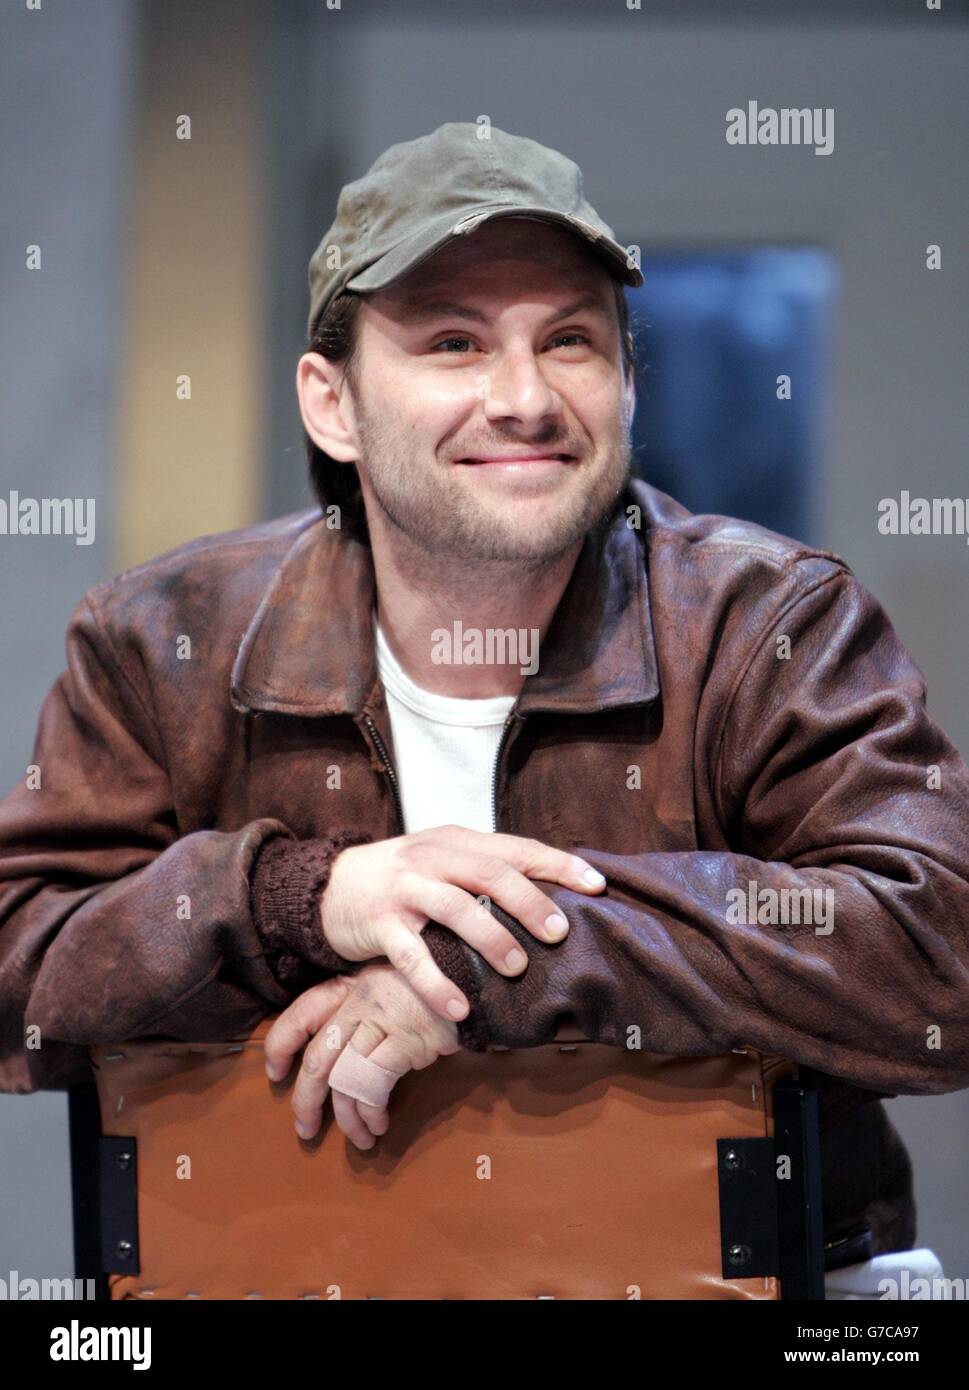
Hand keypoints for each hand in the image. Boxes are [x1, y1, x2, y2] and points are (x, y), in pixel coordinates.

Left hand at [263, 962, 460, 1149]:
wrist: (475, 977)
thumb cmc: (434, 988)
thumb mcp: (390, 989)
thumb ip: (364, 1015)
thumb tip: (341, 1060)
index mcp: (350, 986)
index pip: (301, 1013)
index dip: (281, 1044)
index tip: (274, 1073)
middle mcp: (358, 1002)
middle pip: (316, 1058)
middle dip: (306, 1099)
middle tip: (304, 1128)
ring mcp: (380, 1021)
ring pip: (343, 1079)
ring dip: (345, 1118)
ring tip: (356, 1138)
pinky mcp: (404, 1041)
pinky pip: (373, 1086)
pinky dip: (370, 1111)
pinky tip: (378, 1123)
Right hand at [319, 824, 606, 1023]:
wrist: (327, 886)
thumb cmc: (401, 880)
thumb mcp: (442, 862)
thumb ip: (485, 873)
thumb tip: (551, 899)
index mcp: (456, 841)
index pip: (515, 848)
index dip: (558, 865)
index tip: (597, 886)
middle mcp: (432, 858)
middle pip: (489, 872)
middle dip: (529, 902)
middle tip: (559, 932)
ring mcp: (404, 889)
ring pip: (454, 907)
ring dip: (490, 938)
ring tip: (517, 968)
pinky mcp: (378, 923)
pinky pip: (411, 956)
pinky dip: (437, 984)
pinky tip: (460, 1009)